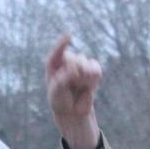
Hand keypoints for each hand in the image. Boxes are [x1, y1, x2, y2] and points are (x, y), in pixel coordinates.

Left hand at [45, 34, 101, 148]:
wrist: (72, 112)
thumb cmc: (60, 101)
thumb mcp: (57, 91)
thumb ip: (64, 78)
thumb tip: (75, 68)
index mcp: (53, 65)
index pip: (57, 53)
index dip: (62, 44)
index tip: (69, 36)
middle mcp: (67, 62)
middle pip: (75, 59)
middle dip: (75, 71)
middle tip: (71, 84)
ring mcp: (81, 65)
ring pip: (86, 63)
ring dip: (83, 76)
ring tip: (78, 87)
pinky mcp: (92, 71)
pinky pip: (96, 69)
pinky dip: (93, 77)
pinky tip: (89, 85)